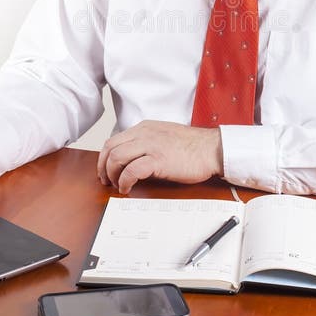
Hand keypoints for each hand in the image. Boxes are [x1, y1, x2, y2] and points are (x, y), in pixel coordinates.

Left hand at [97, 120, 222, 194]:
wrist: (212, 149)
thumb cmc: (193, 146)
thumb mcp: (164, 136)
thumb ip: (148, 142)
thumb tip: (133, 157)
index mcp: (145, 128)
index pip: (114, 140)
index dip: (105, 157)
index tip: (106, 169)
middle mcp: (144, 134)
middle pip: (110, 148)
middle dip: (103, 167)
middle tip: (106, 180)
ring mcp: (151, 146)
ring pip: (116, 157)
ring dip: (112, 175)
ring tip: (117, 185)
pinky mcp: (158, 160)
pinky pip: (131, 171)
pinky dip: (124, 181)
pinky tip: (127, 188)